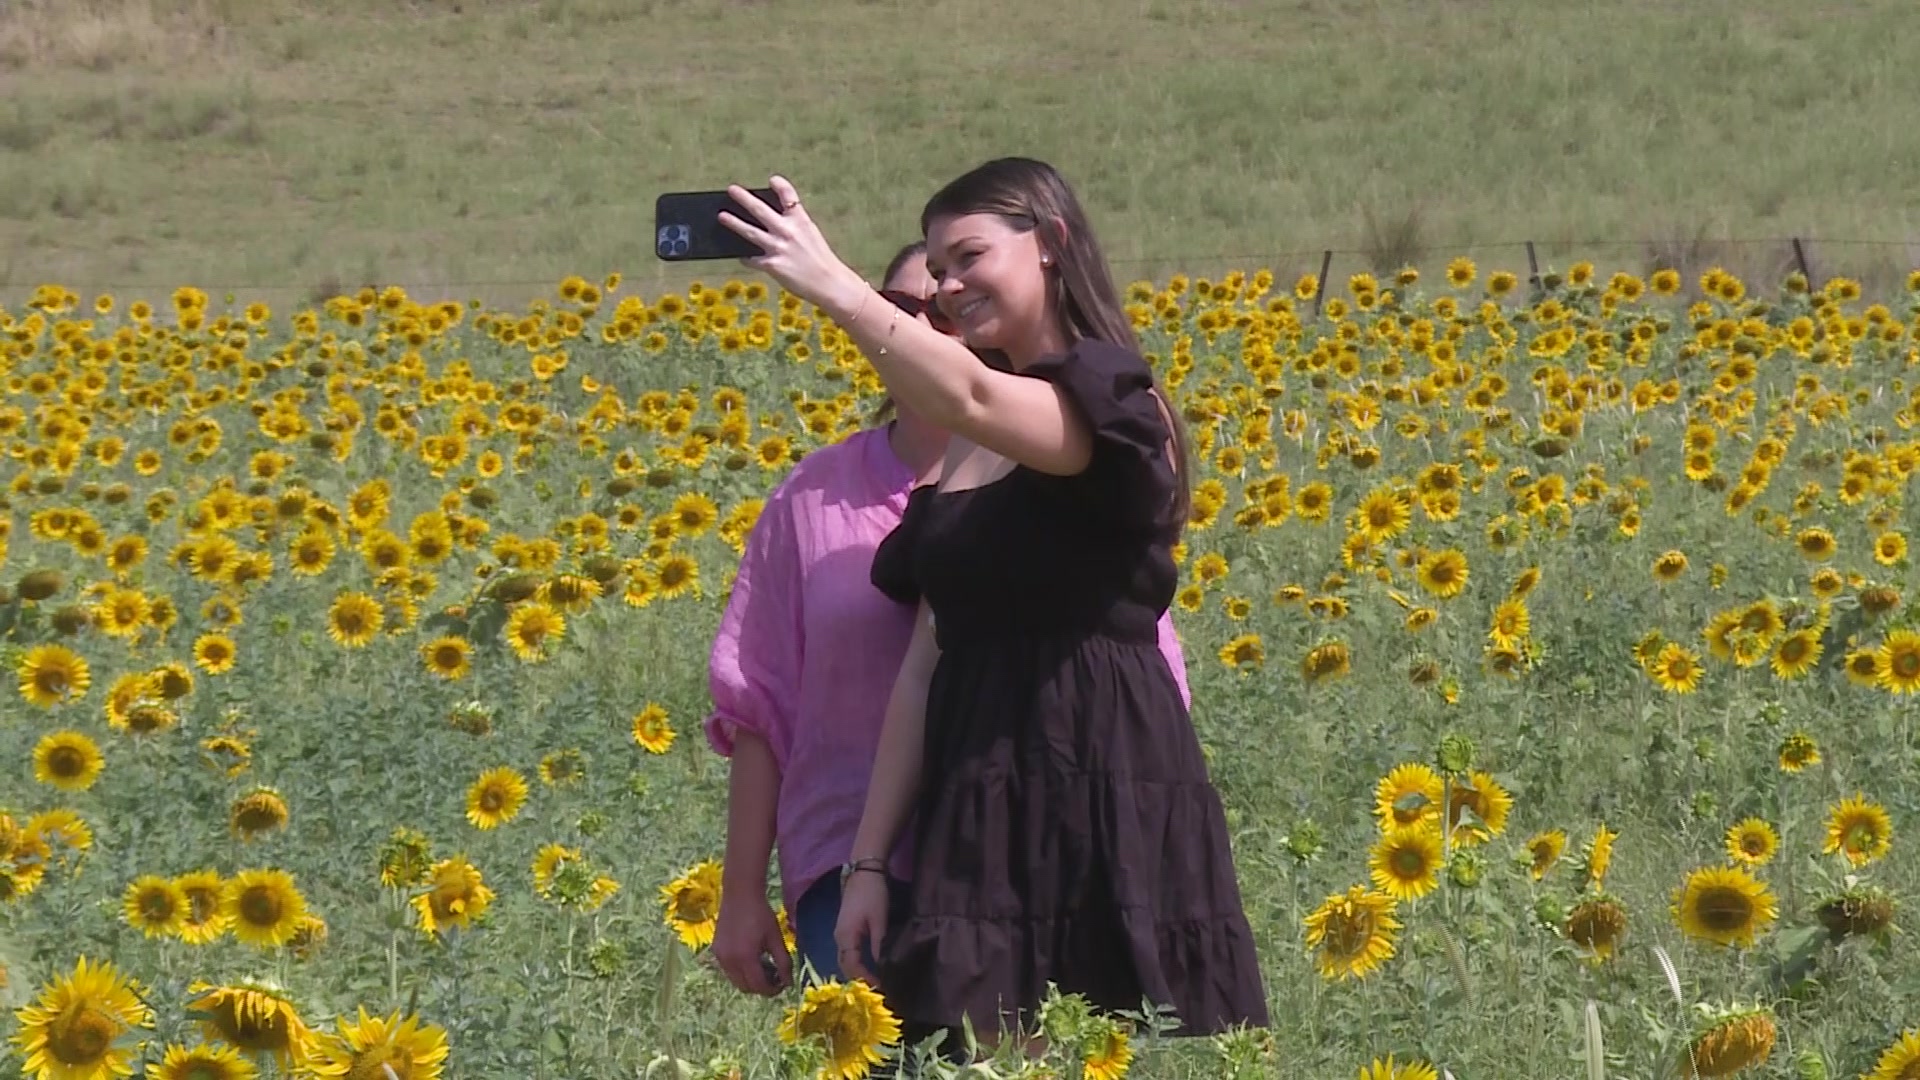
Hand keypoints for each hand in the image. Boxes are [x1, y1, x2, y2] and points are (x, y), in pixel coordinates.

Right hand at [712, 893, 790, 996]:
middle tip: (775, 976)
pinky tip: (751, 957)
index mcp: (745, 958)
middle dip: (762, 987)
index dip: (772, 990)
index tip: (783, 984)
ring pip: (736, 980)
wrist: (740, 894)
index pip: (759, 986)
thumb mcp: (776, 938)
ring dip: (750, 980)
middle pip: (746, 987)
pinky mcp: (716, 950)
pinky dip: (741, 971)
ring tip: (764, 966)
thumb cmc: (761, 914)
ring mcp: (720, 956)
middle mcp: (729, 961)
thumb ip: (784, 962)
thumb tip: (788, 983)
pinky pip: (729, 970)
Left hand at [718, 175, 865, 315]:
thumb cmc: (822, 261)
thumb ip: (795, 226)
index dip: (780, 186)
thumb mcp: (812, 235)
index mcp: (801, 221)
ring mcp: (779, 248)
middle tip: (732, 190)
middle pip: (761, 210)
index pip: (789, 197)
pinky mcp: (773, 265)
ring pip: (750, 232)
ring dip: (734, 223)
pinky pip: (752, 259)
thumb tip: (773, 221)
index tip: (772, 179)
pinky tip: (739, 255)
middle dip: (744, 198)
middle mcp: (788, 231)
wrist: (829, 283)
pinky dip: (745, 256)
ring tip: (722, 216)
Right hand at [832, 870, 889, 986]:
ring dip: (857, 971)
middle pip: (845, 966)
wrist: (865, 871)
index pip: (852, 966)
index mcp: (845, 937)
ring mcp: (840, 933)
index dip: (865, 979)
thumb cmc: (873, 894)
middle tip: (877, 988)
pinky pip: (848, 952)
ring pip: (846, 959)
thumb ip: (879, 944)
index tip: (880, 987)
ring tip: (874, 980)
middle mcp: (839, 937)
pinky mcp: (845, 928)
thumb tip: (881, 966)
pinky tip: (869, 965)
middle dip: (859, 979)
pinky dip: (857, 961)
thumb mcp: (879, 920)